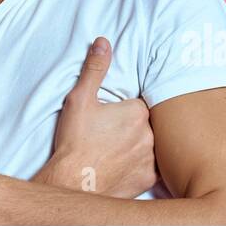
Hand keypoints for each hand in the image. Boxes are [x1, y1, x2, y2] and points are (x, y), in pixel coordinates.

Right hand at [34, 36, 158, 197]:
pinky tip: (125, 165)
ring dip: (140, 145)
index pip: (142, 103)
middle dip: (135, 126)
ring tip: (118, 149)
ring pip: (152, 145)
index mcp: (137, 112)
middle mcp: (150, 135)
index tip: (116, 113)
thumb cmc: (75, 141)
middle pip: (148, 124)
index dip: (129, 107)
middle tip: (114, 132)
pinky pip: (152, 168)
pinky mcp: (148, 180)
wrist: (73, 182)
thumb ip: (94, 69)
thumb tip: (103, 43)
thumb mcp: (80, 99)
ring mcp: (151, 159)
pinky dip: (141, 166)